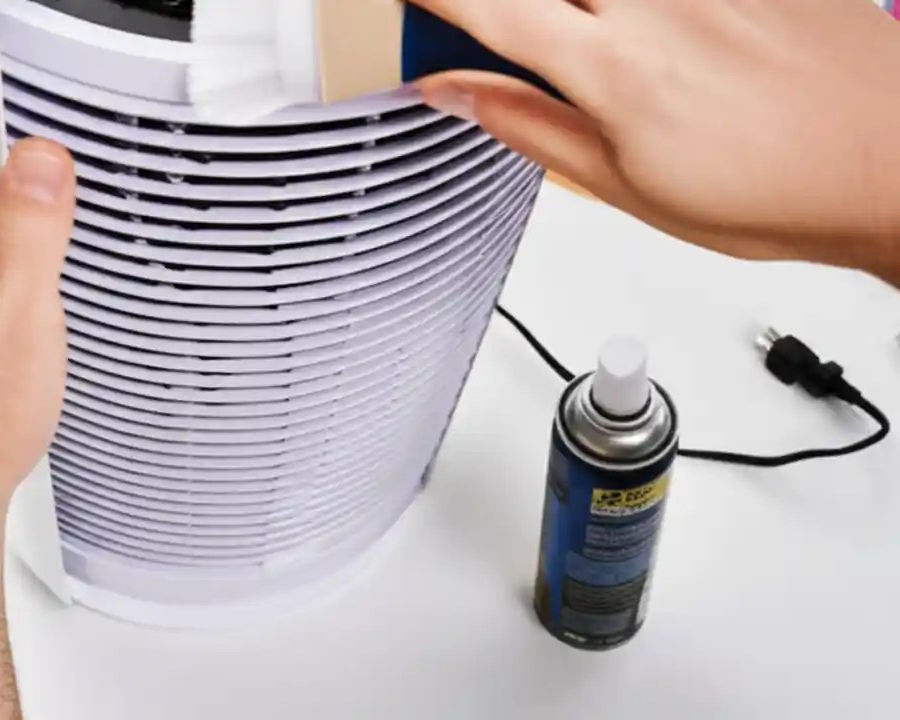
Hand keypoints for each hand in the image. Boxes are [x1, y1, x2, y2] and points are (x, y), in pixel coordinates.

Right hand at [413, 0, 899, 284]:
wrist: (890, 162)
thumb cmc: (771, 191)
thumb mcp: (626, 185)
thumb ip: (530, 125)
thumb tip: (454, 91)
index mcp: (614, 70)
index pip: (490, 7)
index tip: (398, 5)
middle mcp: (655, 1)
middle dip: (492, 0)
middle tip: (485, 27)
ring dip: (561, 6)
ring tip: (567, 43)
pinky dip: (614, 8)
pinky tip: (622, 30)